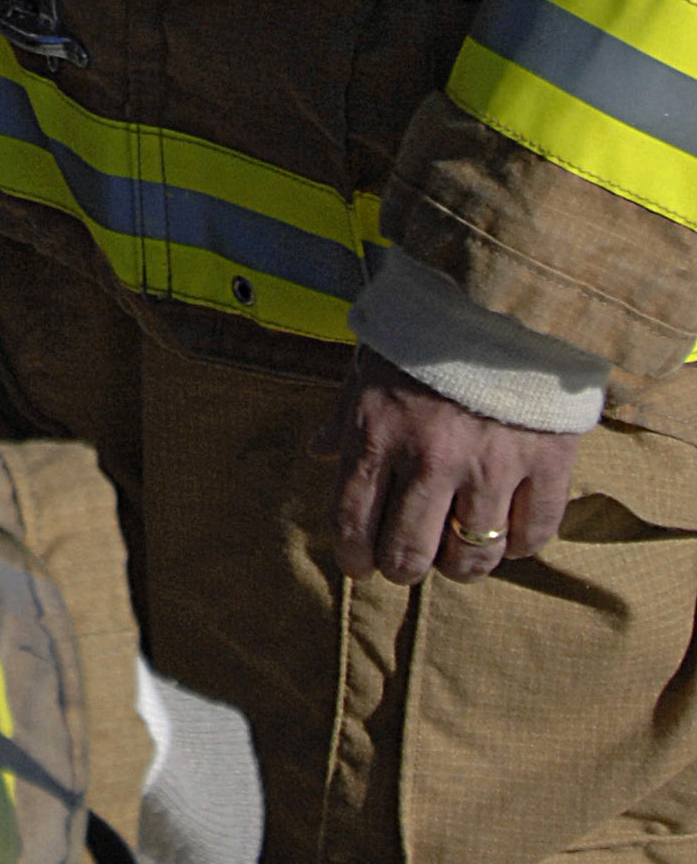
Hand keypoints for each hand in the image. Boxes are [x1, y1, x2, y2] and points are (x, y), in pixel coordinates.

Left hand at [314, 349, 578, 584]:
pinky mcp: (546, 463)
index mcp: (377, 435)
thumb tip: (317, 452)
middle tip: (409, 561)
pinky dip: (519, 545)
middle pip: (409, 555)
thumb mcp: (371, 366)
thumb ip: (345, 416)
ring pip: (472, 557)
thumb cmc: (428, 333)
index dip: (354, 557)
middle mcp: (430, 459)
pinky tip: (509, 531)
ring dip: (461, 564)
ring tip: (459, 551)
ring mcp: (491, 465)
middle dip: (403, 567)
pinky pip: (533, 535)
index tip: (360, 565)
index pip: (352, 524)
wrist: (507, 296)